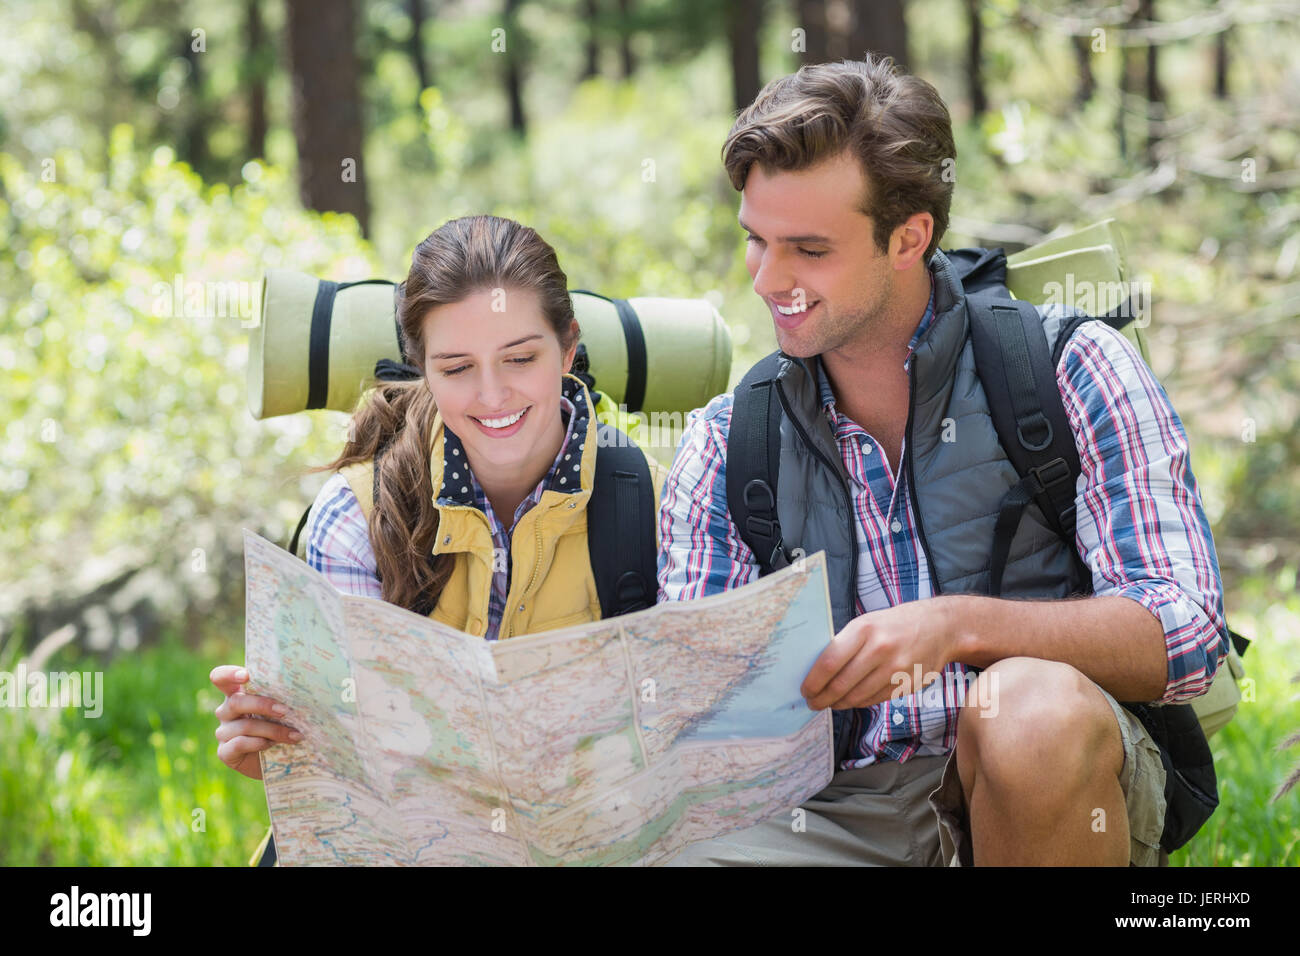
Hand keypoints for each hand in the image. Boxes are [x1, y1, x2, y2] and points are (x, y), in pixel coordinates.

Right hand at [210, 664, 299, 780]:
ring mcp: (223, 732)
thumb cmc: (282, 726)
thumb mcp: (282, 709)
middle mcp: (227, 711)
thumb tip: (305, 685)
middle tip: (286, 711)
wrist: (279, 760)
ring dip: (272, 730)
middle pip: (236, 702)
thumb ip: (282, 696)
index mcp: (237, 694)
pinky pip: (239, 744)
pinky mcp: (225, 752)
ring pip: (244, 725)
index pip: (221, 678)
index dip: (229, 674)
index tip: (246, 676)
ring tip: (294, 735)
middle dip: (263, 705)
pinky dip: (258, 743)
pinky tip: (272, 745)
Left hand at [801, 597, 959, 710]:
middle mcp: (880, 649)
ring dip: (839, 703)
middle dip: (822, 698)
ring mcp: (896, 669)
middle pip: (841, 684)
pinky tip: (852, 700)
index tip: (805, 690)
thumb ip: (845, 644)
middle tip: (813, 703)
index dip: (813, 682)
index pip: (829, 663)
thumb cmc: (895, 624)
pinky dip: (860, 703)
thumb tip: (816, 670)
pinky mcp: (907, 685)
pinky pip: (875, 700)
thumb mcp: (867, 622)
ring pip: (858, 697)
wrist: (940, 627)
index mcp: (863, 629)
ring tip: (830, 703)